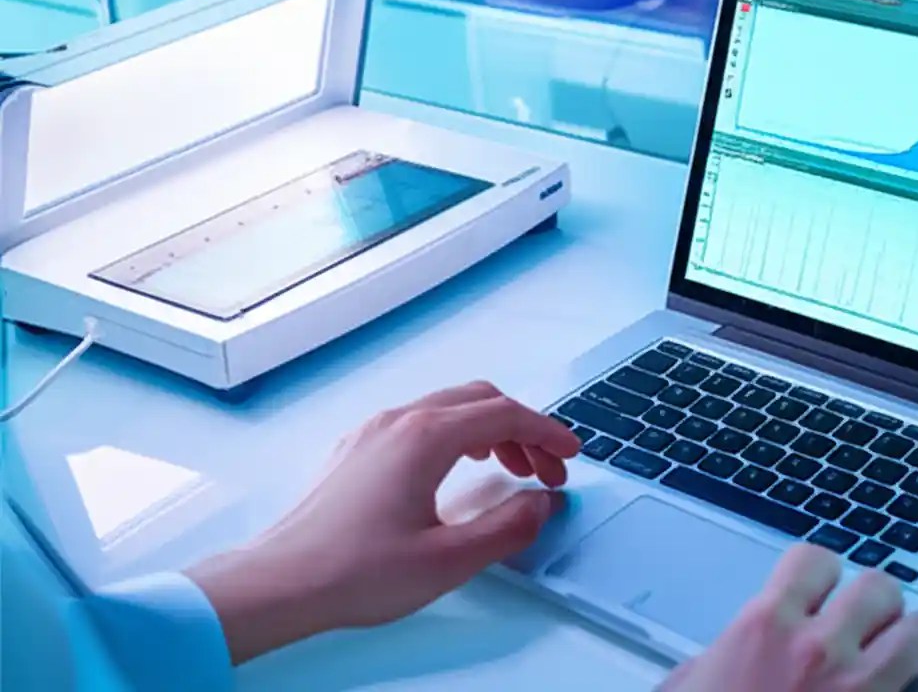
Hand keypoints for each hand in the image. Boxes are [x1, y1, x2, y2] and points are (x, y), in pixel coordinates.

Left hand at [186, 382, 579, 663]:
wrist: (279, 583)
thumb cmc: (354, 572)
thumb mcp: (449, 560)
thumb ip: (507, 527)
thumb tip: (540, 504)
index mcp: (425, 437)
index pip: (505, 414)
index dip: (547, 433)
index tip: (571, 455)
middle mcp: (398, 421)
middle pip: (480, 401)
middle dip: (523, 430)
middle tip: (546, 471)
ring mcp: (373, 432)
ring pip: (448, 408)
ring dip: (490, 431)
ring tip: (511, 470)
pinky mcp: (356, 450)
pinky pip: (419, 422)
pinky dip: (456, 435)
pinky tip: (458, 471)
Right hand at [661, 545, 917, 691]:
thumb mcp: (685, 689)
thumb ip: (716, 658)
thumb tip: (730, 653)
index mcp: (765, 629)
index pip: (814, 561)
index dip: (818, 577)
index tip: (817, 593)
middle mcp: (822, 649)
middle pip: (877, 587)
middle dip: (873, 606)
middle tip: (863, 628)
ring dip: (913, 641)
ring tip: (901, 659)